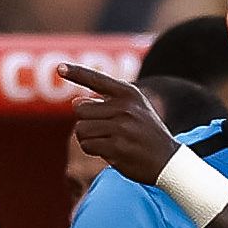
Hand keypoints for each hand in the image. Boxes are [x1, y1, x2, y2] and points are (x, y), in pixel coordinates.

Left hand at [58, 65, 179, 187]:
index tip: (60, 67)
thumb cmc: (145, 134)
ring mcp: (121, 127)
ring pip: (81, 129)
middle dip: (85, 122)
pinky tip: (109, 151)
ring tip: (107, 142)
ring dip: (88, 138)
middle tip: (104, 132)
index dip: (76, 73)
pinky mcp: (116, 147)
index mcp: (129, 94)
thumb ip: (107, 102)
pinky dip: (92, 150)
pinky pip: (87, 145)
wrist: (167, 160)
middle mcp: (125, 107)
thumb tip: (76, 102)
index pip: (97, 79)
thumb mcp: (133, 110)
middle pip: (81, 110)